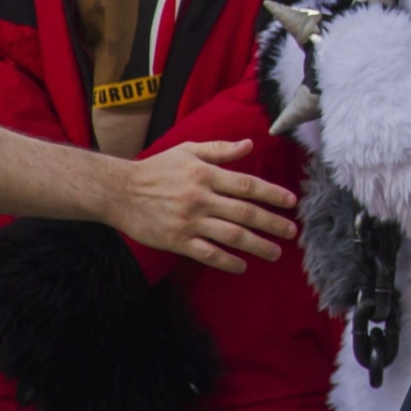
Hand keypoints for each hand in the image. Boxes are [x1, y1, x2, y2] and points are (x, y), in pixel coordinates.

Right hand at [109, 139, 298, 273]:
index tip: (291, 202)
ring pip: (230, 236)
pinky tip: (242, 266)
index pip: (248, 185)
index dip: (272, 194)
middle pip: (245, 212)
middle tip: (292, 232)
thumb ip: (221, 149)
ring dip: (257, 245)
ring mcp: (189, 221)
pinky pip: (207, 253)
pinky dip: (227, 261)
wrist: (118, 191)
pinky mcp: (176, 240)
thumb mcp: (188, 150)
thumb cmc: (157, 168)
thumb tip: (250, 144)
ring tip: (275, 252)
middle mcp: (201, 198)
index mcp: (206, 174)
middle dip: (272, 223)